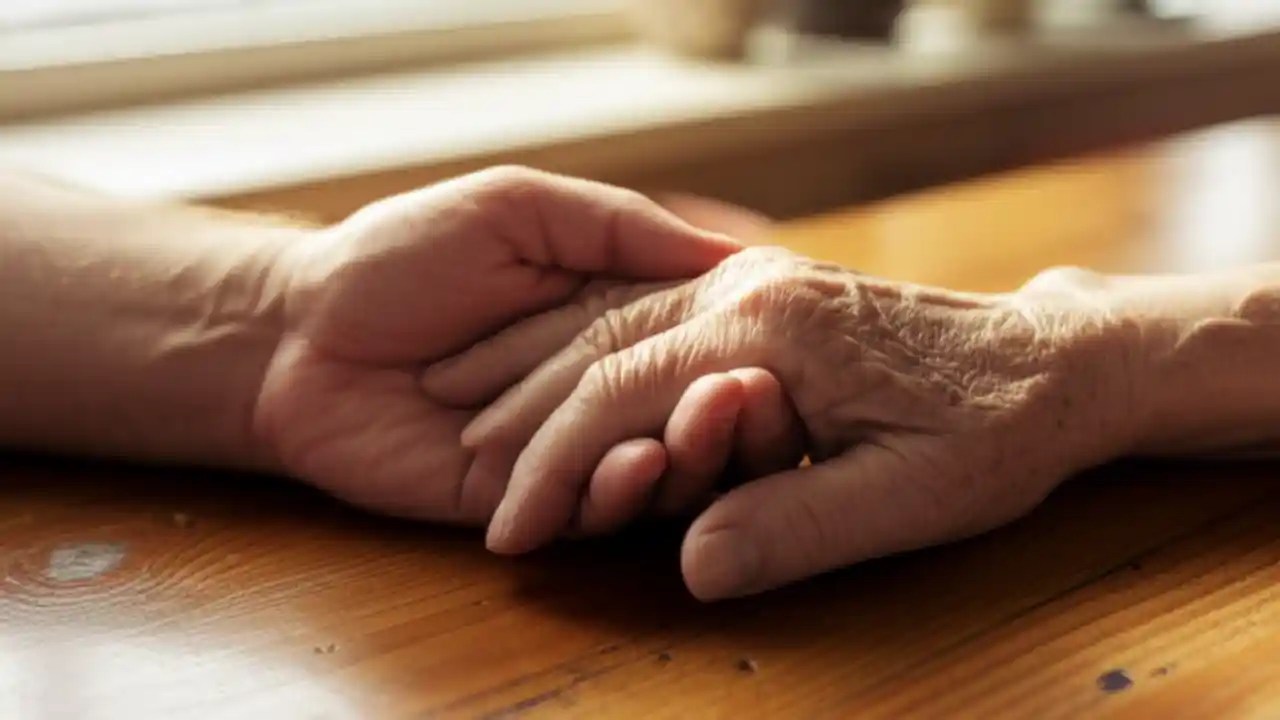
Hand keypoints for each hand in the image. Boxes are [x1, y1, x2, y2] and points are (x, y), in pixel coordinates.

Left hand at [252, 167, 748, 523]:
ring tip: (691, 430)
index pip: (696, 339)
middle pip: (685, 413)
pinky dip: (614, 493)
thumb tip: (733, 251)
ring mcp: (559, 448)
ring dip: (681, 456)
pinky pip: (583, 512)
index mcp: (608, 314)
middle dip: (722, 413)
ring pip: (647, 471)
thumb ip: (620, 228)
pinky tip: (624, 465)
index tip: (779, 344)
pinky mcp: (520, 503)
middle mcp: (594, 386)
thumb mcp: (519, 208)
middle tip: (748, 401)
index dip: (738, 345)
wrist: (293, 334)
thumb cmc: (396, 255)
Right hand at [461, 247, 1141, 598]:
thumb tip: (693, 568)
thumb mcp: (913, 496)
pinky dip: (585, 357)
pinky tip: (550, 381)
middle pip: (598, 350)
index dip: (555, 469)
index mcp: (772, 331)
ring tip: (481, 434)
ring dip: (541, 381)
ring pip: (611, 325)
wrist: (1052, 361)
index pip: (622, 396)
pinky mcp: (761, 295)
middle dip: (526, 423)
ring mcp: (751, 283)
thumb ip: (799, 526)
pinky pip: (646, 318)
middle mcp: (747, 289)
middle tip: (468, 483)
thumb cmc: (993, 432)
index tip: (508, 531)